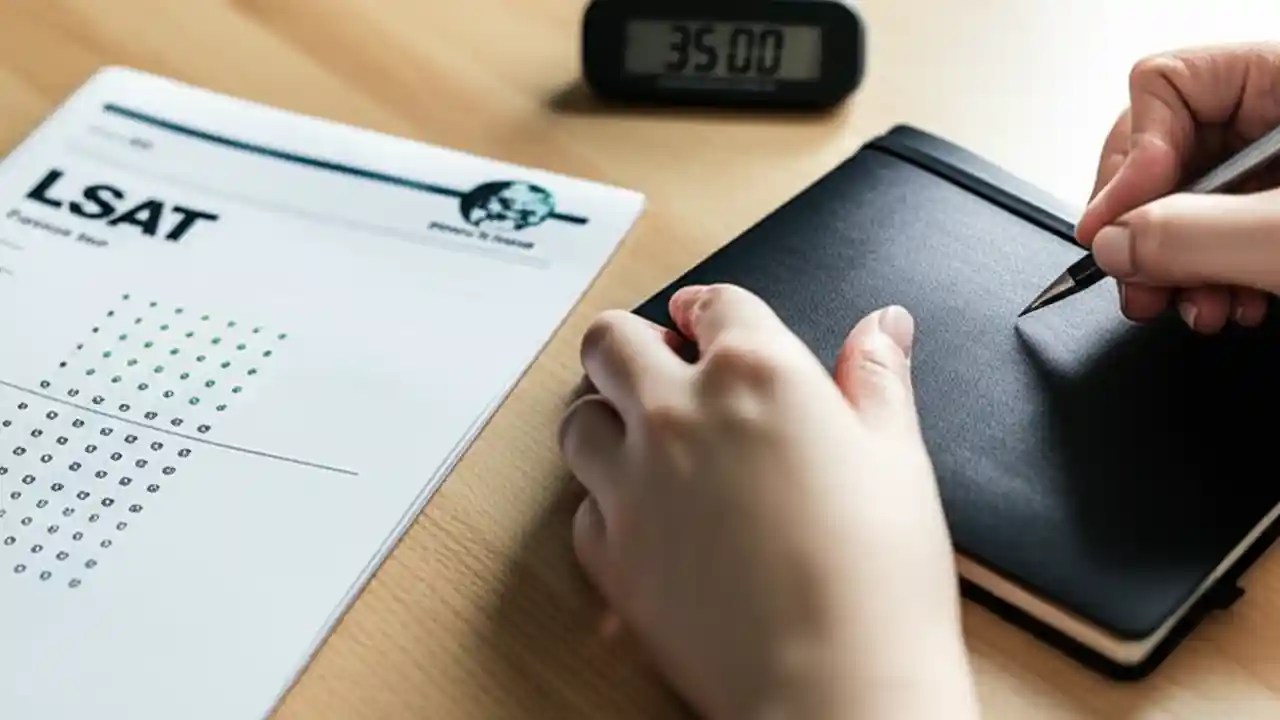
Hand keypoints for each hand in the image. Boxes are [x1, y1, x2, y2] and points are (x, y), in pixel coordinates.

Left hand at [559, 285, 978, 719]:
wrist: (834, 683)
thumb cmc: (878, 577)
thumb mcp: (896, 457)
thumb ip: (877, 380)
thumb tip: (883, 328)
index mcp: (756, 374)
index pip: (713, 303)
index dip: (709, 308)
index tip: (706, 321)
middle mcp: (679, 414)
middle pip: (613, 340)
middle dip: (632, 344)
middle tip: (658, 366)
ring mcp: (633, 483)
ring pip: (578, 420)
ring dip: (604, 418)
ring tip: (640, 439)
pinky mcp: (609, 552)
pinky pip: (582, 509)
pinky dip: (605, 506)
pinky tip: (644, 520)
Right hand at [1076, 42, 1279, 333]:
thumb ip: (1191, 235)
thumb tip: (1111, 242)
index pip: (1166, 84)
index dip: (1131, 157)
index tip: (1117, 225)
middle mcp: (1274, 118)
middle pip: (1164, 151)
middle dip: (1145, 228)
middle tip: (1134, 276)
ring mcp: (1277, 169)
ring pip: (1184, 205)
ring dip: (1172, 267)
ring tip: (1184, 306)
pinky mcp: (1277, 218)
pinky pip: (1217, 239)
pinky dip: (1206, 281)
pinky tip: (1223, 306)